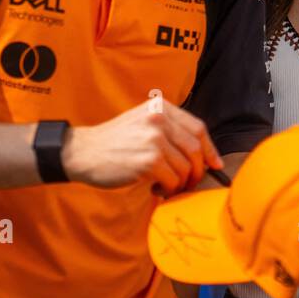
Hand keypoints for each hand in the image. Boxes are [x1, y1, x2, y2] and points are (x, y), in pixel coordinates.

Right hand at [64, 98, 222, 195]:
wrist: (83, 152)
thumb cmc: (115, 142)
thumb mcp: (143, 122)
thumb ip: (169, 131)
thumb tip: (202, 155)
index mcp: (161, 107)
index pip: (198, 128)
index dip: (210, 149)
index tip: (215, 165)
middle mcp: (159, 119)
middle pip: (195, 149)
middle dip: (196, 171)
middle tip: (188, 183)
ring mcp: (154, 139)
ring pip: (185, 167)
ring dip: (179, 183)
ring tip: (165, 186)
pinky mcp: (148, 161)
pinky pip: (172, 180)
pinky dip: (168, 189)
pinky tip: (154, 189)